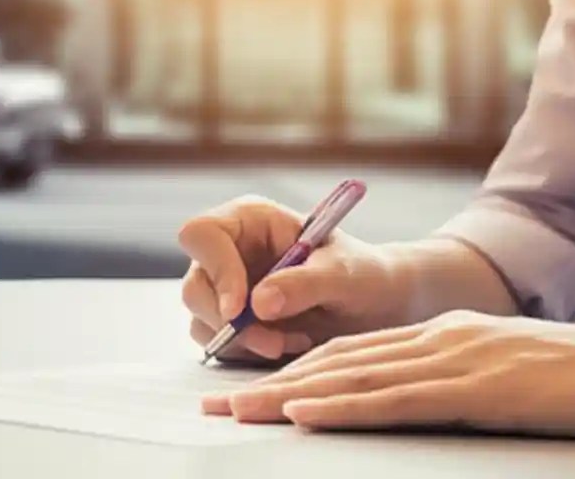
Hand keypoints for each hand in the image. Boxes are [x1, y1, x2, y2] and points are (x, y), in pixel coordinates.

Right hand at [178, 195, 411, 361]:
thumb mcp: (345, 274)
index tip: (240, 307)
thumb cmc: (366, 274)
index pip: (202, 234)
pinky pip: (218, 343)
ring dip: (242, 342)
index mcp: (250, 220)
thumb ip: (304, 283)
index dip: (215, 269)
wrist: (380, 305)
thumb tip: (258, 303)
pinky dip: (248, 353)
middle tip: (273, 342)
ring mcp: (227, 287)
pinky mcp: (232, 321)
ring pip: (201, 319)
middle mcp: (230, 251)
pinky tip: (285, 345)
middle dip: (229, 321)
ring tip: (292, 342)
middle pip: (195, 285)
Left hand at [202, 309, 574, 437]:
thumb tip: (412, 396)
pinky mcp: (476, 390)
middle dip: (270, 383)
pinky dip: (344, 406)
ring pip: (353, 378)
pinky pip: (397, 399)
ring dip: (288, 395)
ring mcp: (453, 361)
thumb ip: (453, 376)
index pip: (351, 354)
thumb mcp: (501, 369)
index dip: (293, 371)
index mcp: (438, 335)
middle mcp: (434, 340)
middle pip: (336, 362)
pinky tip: (306, 413)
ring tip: (237, 411)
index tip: (247, 391)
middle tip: (215, 405)